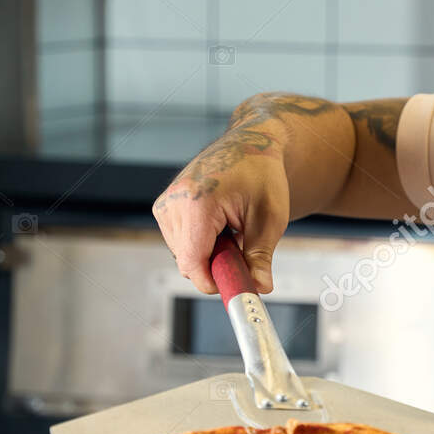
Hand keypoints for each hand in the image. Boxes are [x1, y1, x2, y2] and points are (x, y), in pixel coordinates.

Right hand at [152, 127, 290, 295]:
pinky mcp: (163, 207)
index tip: (232, 288)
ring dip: (208, 254)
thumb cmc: (261, 175)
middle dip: (216, 266)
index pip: (193, 261)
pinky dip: (200, 243)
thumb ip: (260, 257)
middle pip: (187, 262)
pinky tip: (217, 225)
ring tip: (231, 231)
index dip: (211, 282)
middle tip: (242, 250)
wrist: (249, 145)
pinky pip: (179, 243)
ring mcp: (165, 204)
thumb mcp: (270, 218)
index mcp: (198, 202)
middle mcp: (174, 202)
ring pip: (183, 256)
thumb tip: (259, 288)